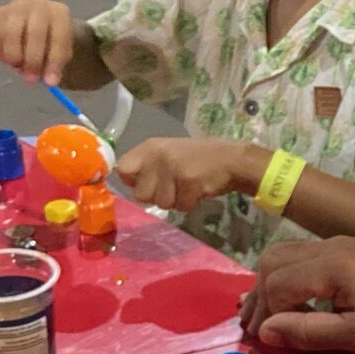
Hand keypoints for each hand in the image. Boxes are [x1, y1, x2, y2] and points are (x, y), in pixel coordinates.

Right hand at [0, 0, 76, 85]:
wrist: (38, 24)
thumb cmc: (51, 40)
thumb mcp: (60, 52)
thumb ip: (55, 65)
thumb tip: (48, 81)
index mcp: (59, 12)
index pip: (59, 36)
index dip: (54, 61)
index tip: (50, 81)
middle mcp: (38, 4)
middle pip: (35, 33)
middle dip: (33, 60)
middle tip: (31, 79)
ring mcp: (16, 6)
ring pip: (11, 34)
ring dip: (14, 56)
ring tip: (19, 67)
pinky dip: (1, 53)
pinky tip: (9, 60)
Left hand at [115, 136, 260, 212]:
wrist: (231, 159)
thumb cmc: (198, 158)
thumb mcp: (167, 154)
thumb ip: (147, 166)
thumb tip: (125, 180)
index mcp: (150, 147)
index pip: (123, 170)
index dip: (133, 182)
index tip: (147, 183)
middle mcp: (158, 156)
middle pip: (141, 194)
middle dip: (157, 196)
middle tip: (174, 186)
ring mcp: (173, 168)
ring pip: (161, 203)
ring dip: (176, 201)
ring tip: (188, 186)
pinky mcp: (189, 181)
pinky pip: (181, 206)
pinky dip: (190, 203)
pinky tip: (198, 190)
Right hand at [243, 237, 354, 353]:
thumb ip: (310, 332)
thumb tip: (266, 332)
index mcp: (330, 266)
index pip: (277, 284)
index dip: (266, 314)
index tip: (265, 341)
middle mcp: (328, 246)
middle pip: (272, 261)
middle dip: (261, 296)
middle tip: (257, 328)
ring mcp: (336, 242)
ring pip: (284, 253)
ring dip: (271, 284)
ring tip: (268, 316)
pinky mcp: (346, 246)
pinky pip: (301, 254)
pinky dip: (287, 275)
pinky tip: (292, 299)